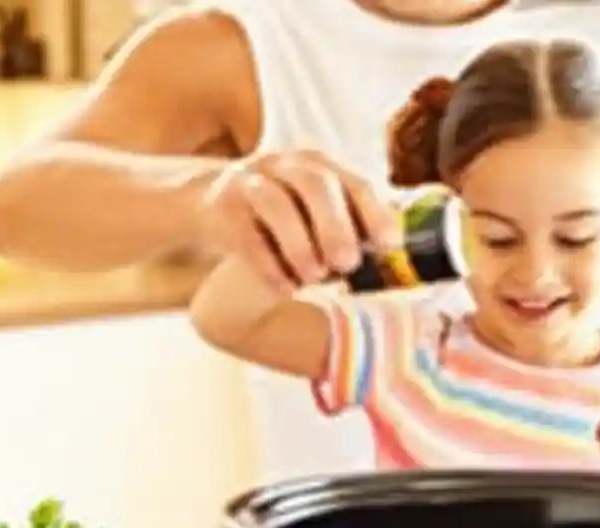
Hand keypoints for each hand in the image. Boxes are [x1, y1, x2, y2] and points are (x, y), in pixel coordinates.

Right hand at [192, 150, 401, 293]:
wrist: (210, 207)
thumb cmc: (281, 218)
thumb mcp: (314, 213)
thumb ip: (349, 228)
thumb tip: (390, 256)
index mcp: (319, 167)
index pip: (354, 183)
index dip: (374, 213)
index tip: (390, 244)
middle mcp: (285, 166)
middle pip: (315, 185)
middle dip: (336, 226)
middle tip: (349, 264)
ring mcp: (250, 181)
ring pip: (276, 203)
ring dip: (300, 244)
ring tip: (315, 278)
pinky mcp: (221, 207)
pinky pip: (245, 233)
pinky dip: (268, 264)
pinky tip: (285, 289)